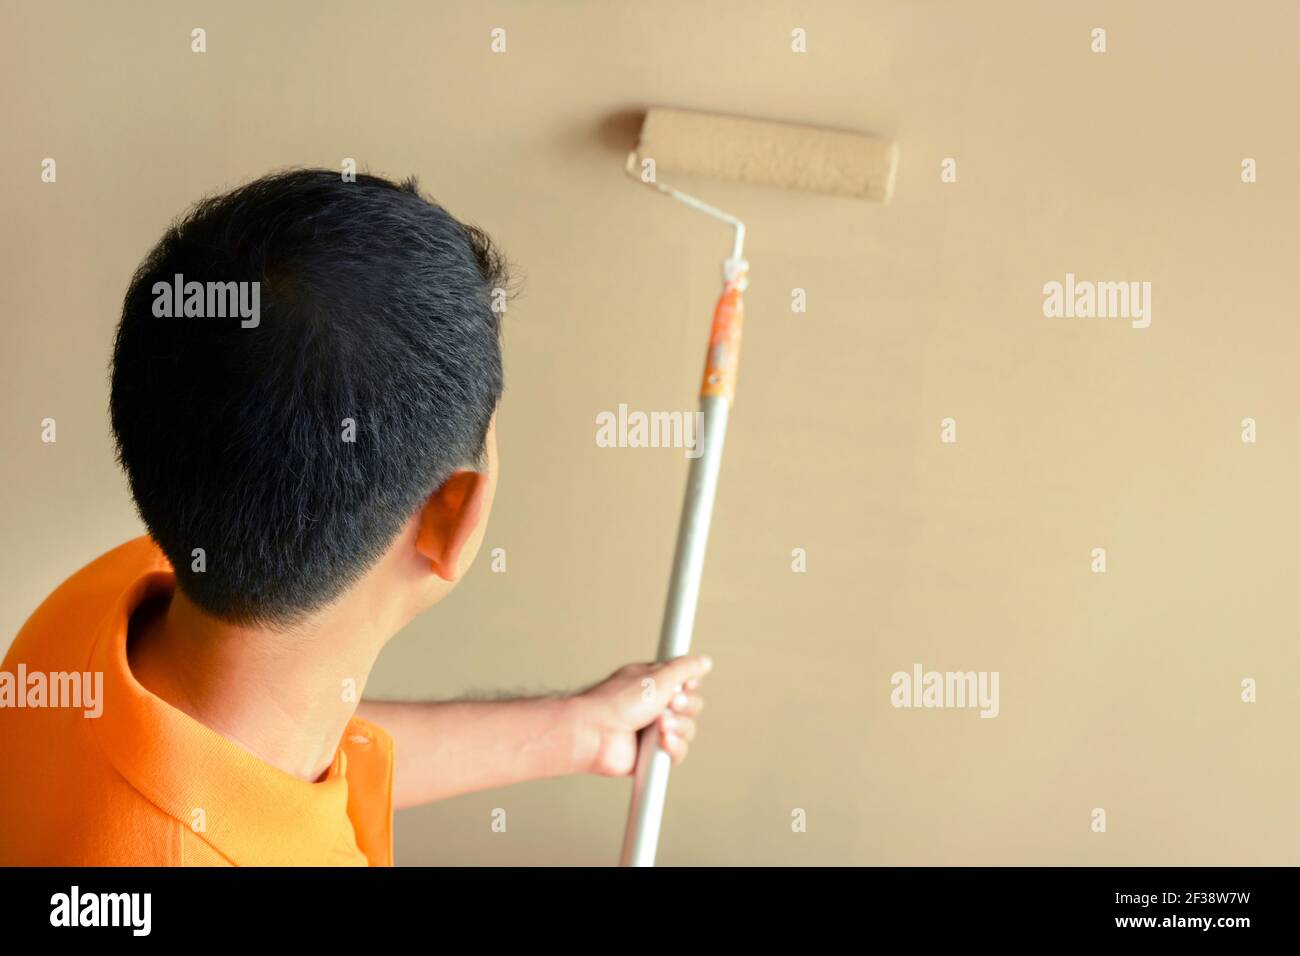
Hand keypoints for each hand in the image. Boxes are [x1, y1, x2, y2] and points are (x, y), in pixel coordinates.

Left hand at [570, 655, 711, 776]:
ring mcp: (653, 730)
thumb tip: (704, 661)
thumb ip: (685, 668)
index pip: (686, 682)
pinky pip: (678, 752)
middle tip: (670, 703)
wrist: (595, 733)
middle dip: (685, 707)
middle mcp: (655, 705)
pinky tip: (661, 743)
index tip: (683, 686)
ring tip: (659, 726)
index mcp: (654, 682)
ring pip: (687, 730)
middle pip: (692, 707)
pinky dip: (674, 747)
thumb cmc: (617, 702)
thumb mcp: (658, 677)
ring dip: (678, 727)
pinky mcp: (653, 753)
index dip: (689, 686)